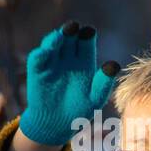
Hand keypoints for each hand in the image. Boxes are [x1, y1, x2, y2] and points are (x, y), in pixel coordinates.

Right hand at [18, 21, 119, 147]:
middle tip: (74, 27)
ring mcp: (52, 62)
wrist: (57, 123)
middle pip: (69, 38)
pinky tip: (46, 51)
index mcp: (84, 61)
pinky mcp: (37, 70)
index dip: (87, 34)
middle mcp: (67, 58)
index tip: (89, 32)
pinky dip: (41, 53)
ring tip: (61, 35)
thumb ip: (103, 83)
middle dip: (71, 31)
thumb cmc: (80, 110)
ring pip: (53, 44)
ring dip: (56, 38)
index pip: (86, 41)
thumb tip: (114, 64)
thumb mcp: (95, 98)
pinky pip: (38, 58)